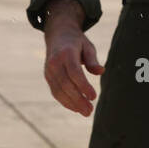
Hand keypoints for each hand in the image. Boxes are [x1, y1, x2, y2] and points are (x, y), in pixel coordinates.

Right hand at [42, 0, 102, 116]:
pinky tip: (76, 108)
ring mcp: (49, 70)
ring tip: (85, 112)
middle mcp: (55, 62)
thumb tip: (101, 71)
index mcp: (66, 52)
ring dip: (72, 104)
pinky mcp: (47, 77)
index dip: (83, 86)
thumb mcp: (88, 46)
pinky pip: (55, 92)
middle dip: (78, 99)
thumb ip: (93, 60)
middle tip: (90, 110)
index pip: (74, 72)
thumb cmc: (77, 42)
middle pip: (66, 84)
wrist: (57, 35)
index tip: (94, 97)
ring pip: (59, 91)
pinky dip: (65, 101)